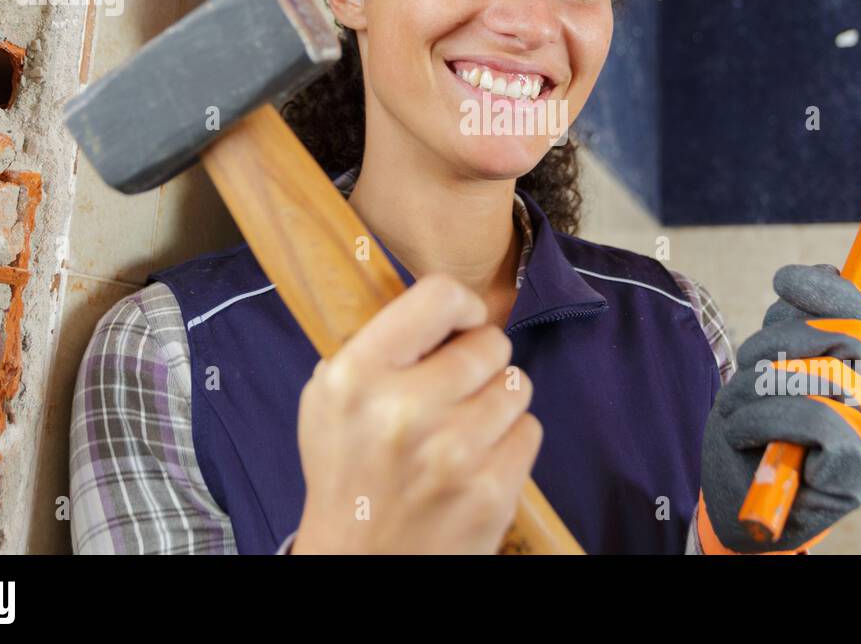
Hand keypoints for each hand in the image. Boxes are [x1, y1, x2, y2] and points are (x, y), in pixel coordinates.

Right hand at [291, 274, 540, 553]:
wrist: (358, 564)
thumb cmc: (348, 471)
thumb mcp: (330, 398)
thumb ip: (381, 345)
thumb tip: (449, 308)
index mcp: (357, 377)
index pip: (440, 295)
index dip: (460, 307)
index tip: (457, 327)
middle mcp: (405, 411)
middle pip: (491, 343)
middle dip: (478, 362)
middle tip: (452, 391)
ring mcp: (453, 454)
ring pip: (517, 385)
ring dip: (496, 402)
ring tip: (462, 428)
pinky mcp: (491, 492)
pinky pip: (530, 430)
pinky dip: (508, 442)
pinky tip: (476, 461)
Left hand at [699, 263, 860, 552]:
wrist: (738, 514)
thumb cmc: (749, 442)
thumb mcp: (762, 374)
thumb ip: (794, 331)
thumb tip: (824, 271)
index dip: (832, 291)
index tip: (784, 277)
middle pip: (850, 336)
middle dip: (782, 338)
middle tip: (749, 363)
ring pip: (821, 373)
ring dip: (757, 383)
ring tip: (738, 409)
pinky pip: (813, 415)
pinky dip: (761, 418)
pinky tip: (742, 435)